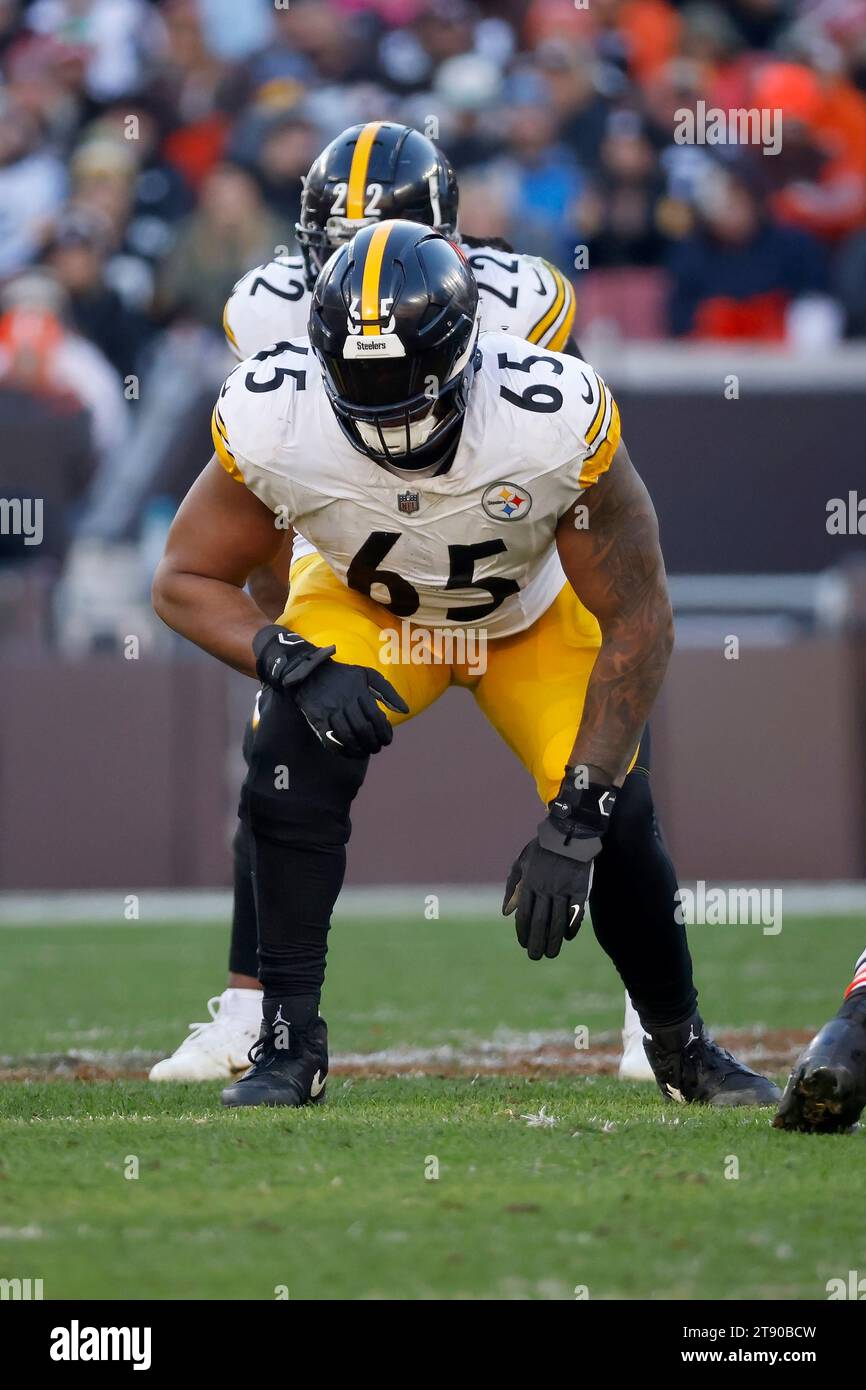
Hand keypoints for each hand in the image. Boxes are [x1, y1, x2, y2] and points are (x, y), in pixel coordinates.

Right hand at [253, 625, 408, 757]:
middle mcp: (344, 702)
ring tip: (364, 753)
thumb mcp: (369, 675)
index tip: (387, 740)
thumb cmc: (345, 676)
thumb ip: (388, 692)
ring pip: (346, 736)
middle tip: (376, 748)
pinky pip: (329, 740)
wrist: (312, 672)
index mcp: (359, 691)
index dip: (384, 732)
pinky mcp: (316, 720)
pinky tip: (348, 753)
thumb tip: (405, 711)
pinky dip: (341, 750)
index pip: (376, 717)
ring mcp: (329, 711)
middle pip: (362, 729)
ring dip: (358, 749)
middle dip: (372, 743)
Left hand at [502, 773, 616, 959]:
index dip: (522, 932)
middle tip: (535, 957)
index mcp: (530, 882)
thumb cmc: (542, 847)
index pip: (524, 914)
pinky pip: (576, 912)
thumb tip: (506, 913)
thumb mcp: (522, 862)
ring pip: (558, 920)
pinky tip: (567, 936)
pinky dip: (572, 926)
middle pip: (540, 921)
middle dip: (536, 942)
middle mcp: (546, 888)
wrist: (570, 831)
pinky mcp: (580, 888)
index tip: (523, 944)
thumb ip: (513, 887)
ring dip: (553, 940)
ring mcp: (564, 888)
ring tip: (550, 954)